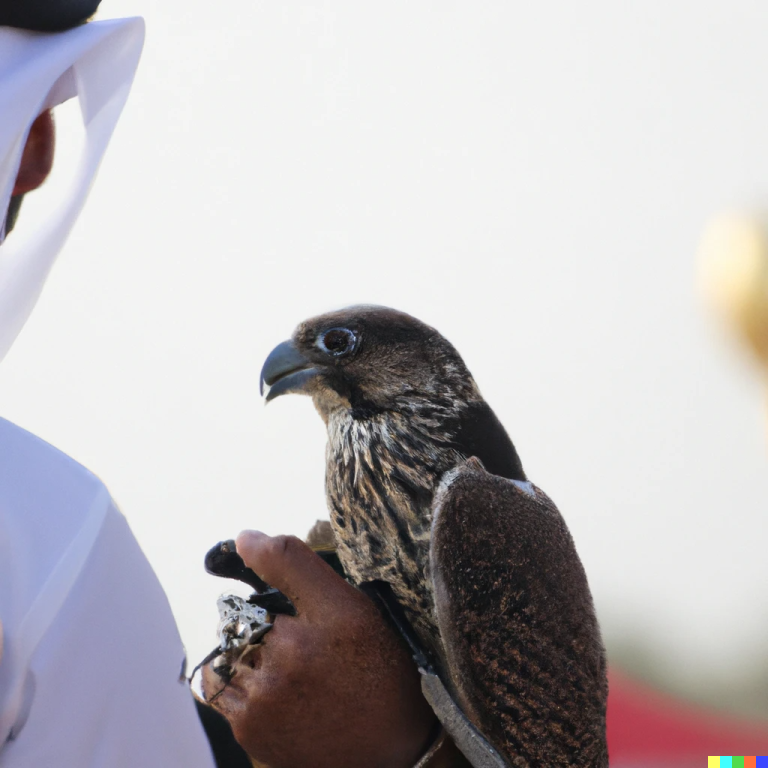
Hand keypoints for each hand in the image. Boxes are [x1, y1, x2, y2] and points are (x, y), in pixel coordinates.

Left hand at [202, 531, 437, 767]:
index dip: (271, 587)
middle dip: (263, 623)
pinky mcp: (250, 732)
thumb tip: (243, 538)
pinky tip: (273, 685)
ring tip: (292, 667)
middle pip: (243, 621)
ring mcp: (261, 704)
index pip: (253, 588)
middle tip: (303, 644)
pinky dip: (237, 680)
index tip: (278, 586)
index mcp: (305, 628)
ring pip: (230, 652)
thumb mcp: (345, 603)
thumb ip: (291, 562)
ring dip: (249, 652)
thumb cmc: (375, 661)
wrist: (393, 742)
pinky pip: (219, 688)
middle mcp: (279, 668)